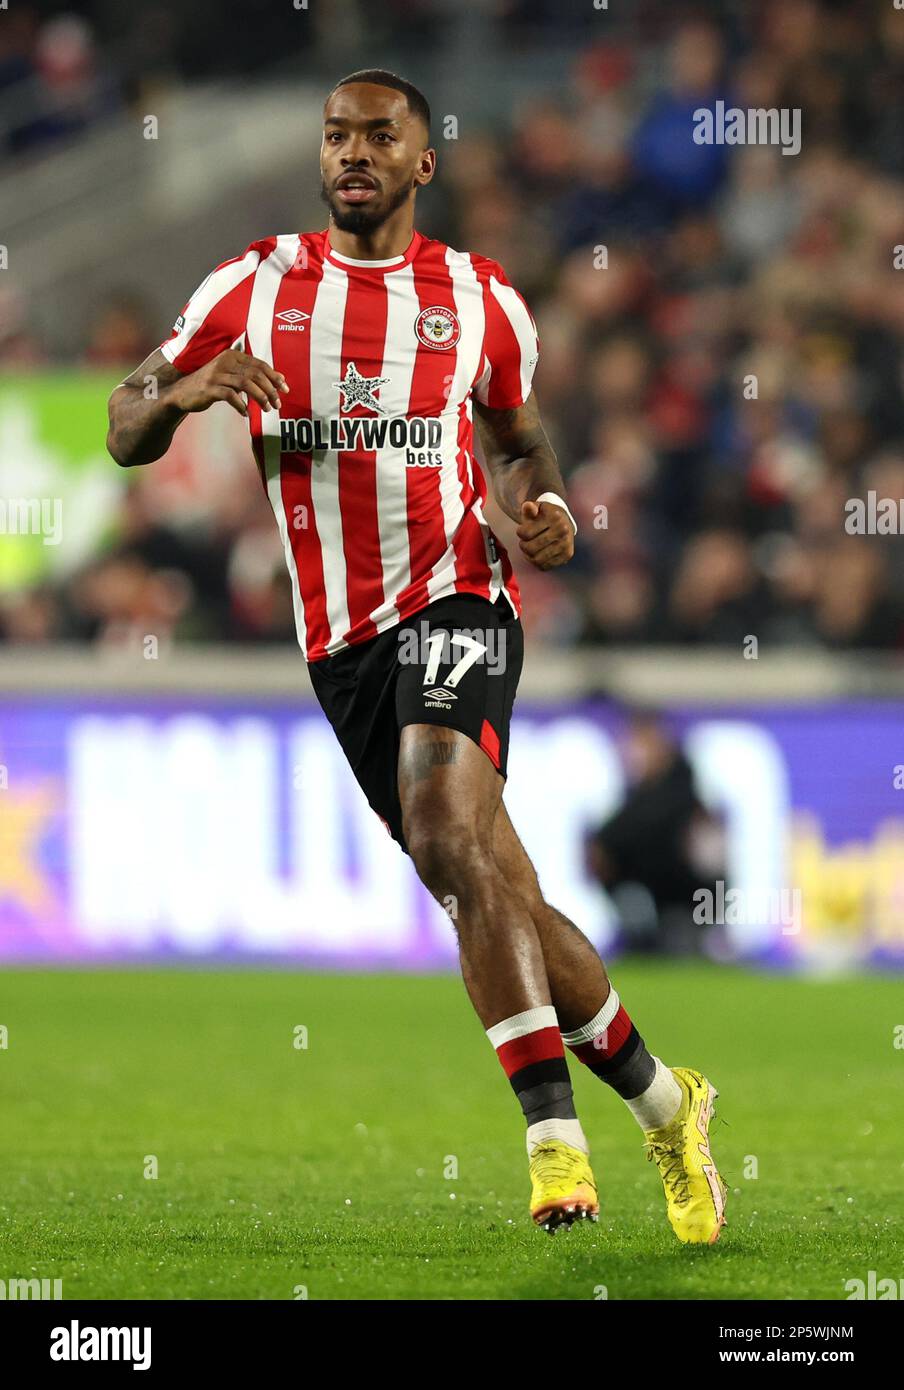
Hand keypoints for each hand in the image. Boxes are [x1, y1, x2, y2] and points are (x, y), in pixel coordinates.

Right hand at [170, 350, 288, 416]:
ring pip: (246, 383)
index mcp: (232, 355)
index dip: (274, 376)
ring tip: (266, 409)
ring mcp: (217, 374)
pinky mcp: (209, 388)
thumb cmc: (211, 385)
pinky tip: (245, 413)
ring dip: (260, 397)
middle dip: (270, 389)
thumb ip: (249, 376)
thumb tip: (277, 380)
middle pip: (255, 374)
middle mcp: (225, 361)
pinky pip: (230, 396)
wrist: (183, 393)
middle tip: (277, 404)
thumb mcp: (230, 376)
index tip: (285, 389)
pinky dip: (241, 405)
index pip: (259, 364)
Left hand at [515, 499, 574, 570]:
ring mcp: (566, 544)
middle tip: (524, 542)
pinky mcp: (567, 555)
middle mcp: (563, 530)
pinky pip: (544, 566)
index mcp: (554, 517)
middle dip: (523, 546)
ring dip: (529, 556)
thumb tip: (527, 506)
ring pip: (537, 559)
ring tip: (530, 548)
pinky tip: (538, 554)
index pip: (526, 533)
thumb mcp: (537, 508)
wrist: (564, 522)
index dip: (520, 533)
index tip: (522, 530)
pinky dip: (537, 562)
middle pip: (531, 548)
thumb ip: (529, 508)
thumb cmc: (545, 516)